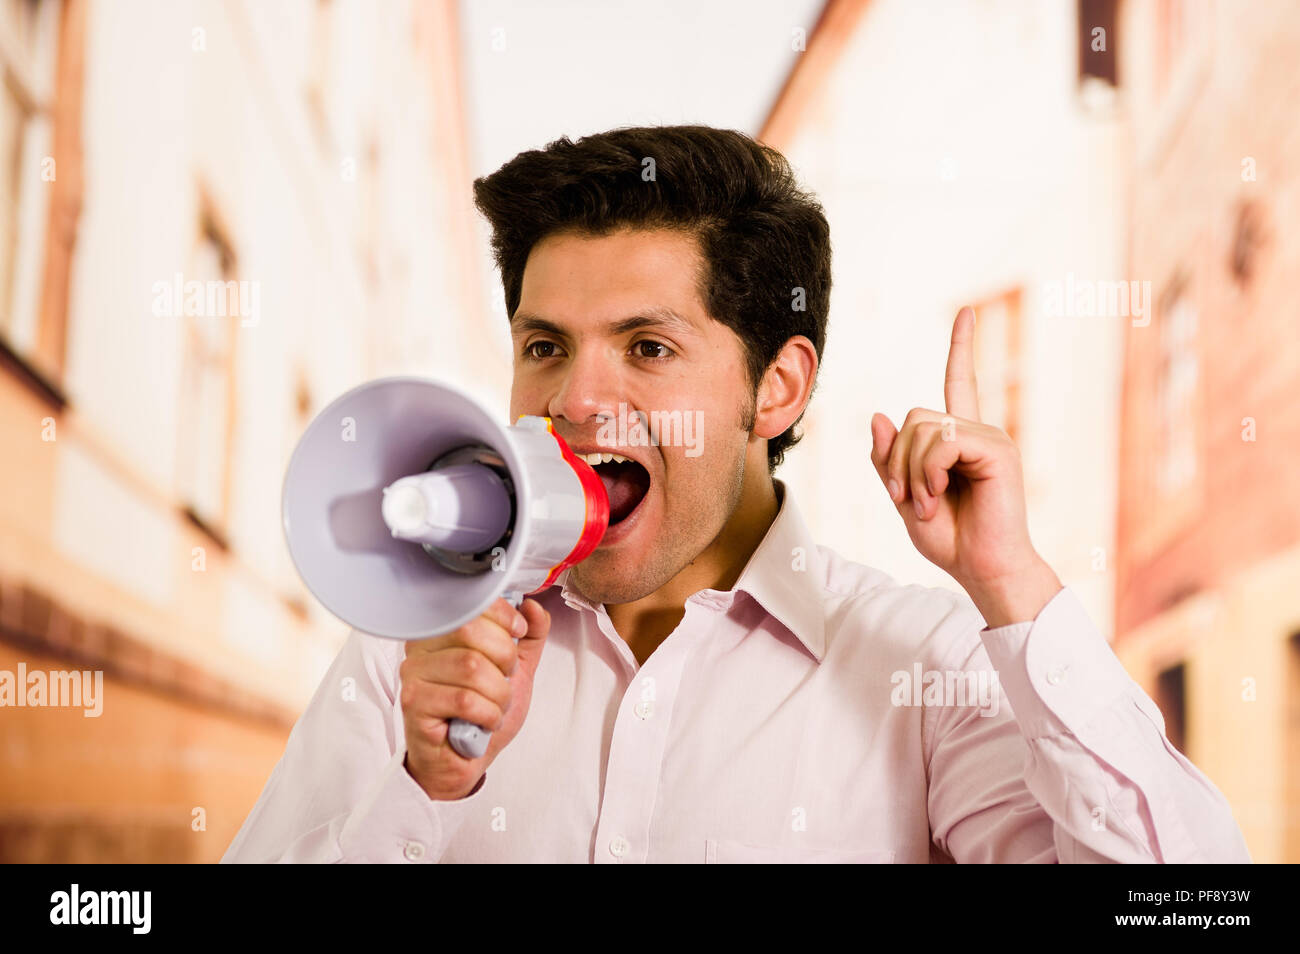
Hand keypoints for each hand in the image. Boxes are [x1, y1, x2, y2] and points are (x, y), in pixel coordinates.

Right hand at [399, 596, 550, 799]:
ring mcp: (414, 675)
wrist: (463, 761)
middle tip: (506, 679)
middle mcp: (421, 647)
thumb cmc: (482, 714)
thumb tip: (532, 607)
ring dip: (499, 693)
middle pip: (471, 631)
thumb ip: (530, 636)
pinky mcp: (414, 704)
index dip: (504, 615)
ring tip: (496, 705)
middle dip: (505, 658)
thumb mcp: (516, 669)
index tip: (518, 632)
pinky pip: (463, 700)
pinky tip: (485, 722)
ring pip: (471, 668)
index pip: (471, 602)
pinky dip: (488, 714)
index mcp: (443, 630)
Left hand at [868, 307, 1060, 627]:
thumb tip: (877, 416)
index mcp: (961, 439)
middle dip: (898, 461)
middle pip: (913, 417)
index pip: (960, 382)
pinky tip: (938, 497)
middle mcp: (979, 431)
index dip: (962, 347)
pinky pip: (941, 443)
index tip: (966, 313)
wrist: (982, 569)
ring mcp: (990, 438)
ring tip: (928, 503)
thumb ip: (889, 458)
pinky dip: (928, 473)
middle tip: (910, 500)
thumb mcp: (904, 496)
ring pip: (923, 429)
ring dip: (911, 471)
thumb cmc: (950, 539)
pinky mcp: (997, 450)